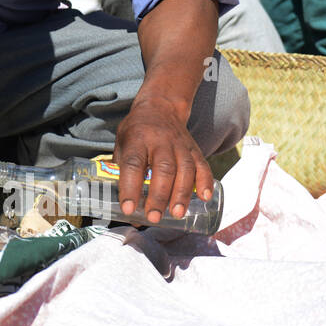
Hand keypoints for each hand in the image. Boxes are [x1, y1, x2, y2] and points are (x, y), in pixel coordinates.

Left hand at [113, 99, 214, 222]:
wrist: (160, 107)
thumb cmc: (136, 131)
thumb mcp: (121, 143)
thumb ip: (120, 170)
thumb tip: (120, 207)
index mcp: (137, 139)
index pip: (133, 164)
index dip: (130, 187)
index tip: (128, 208)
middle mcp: (160, 141)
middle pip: (162, 169)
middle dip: (158, 196)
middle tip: (153, 218)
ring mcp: (180, 145)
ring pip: (184, 169)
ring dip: (181, 193)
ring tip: (176, 214)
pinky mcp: (194, 148)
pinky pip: (203, 165)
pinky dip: (205, 182)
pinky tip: (205, 198)